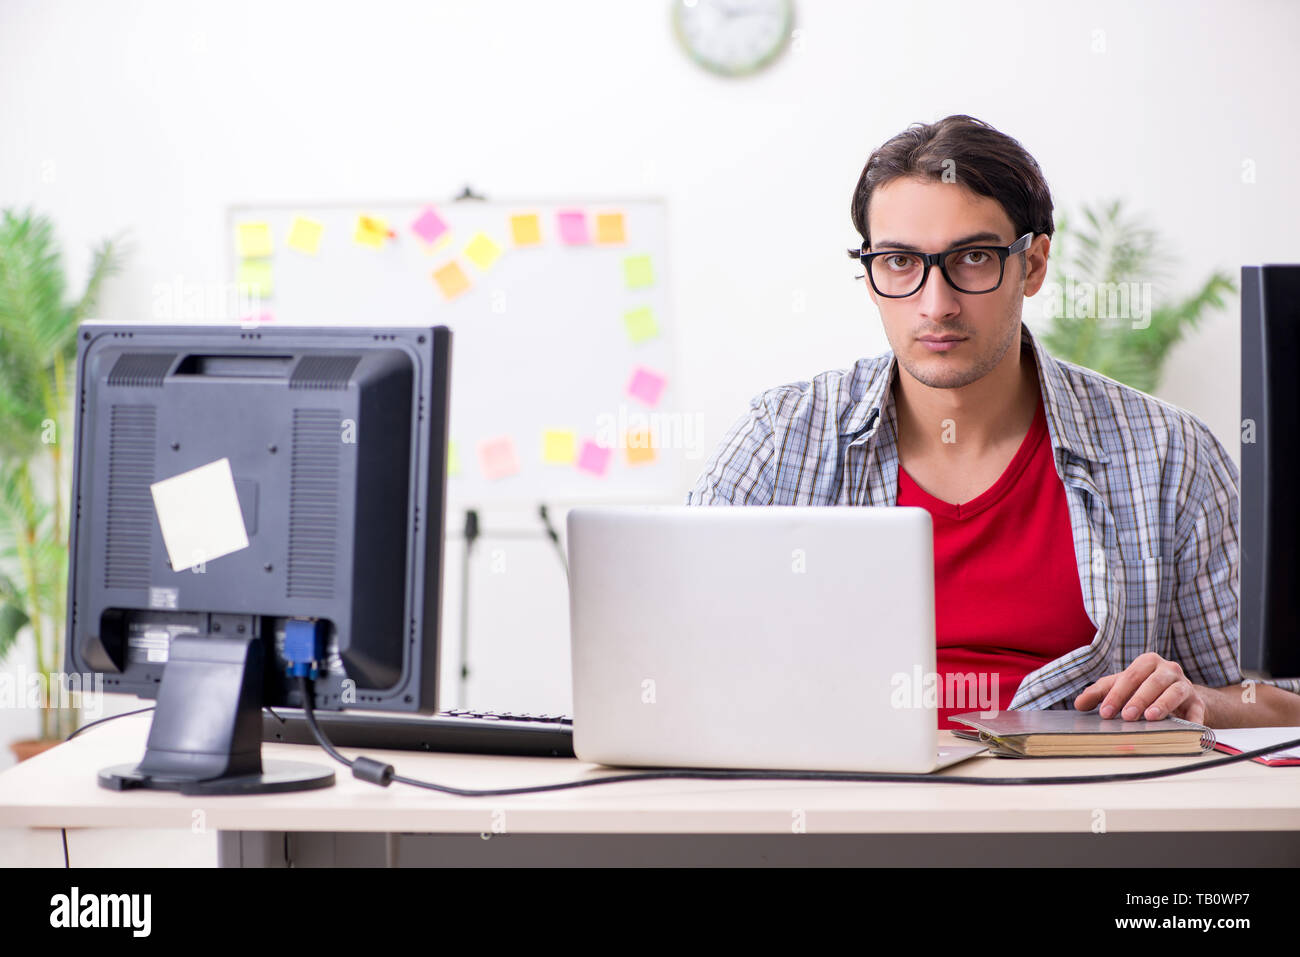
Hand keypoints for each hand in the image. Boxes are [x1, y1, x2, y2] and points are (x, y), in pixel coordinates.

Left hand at [1073, 652, 1207, 723]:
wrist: (1179, 696)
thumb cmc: (1144, 689)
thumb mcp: (1121, 687)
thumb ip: (1099, 693)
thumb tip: (1078, 704)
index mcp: (1147, 662)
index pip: (1129, 677)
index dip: (1116, 695)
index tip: (1105, 713)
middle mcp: (1168, 669)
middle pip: (1152, 682)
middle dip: (1138, 699)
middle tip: (1127, 716)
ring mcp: (1185, 685)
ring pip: (1174, 692)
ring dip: (1162, 704)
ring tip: (1150, 718)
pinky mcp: (1198, 702)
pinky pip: (1197, 709)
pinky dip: (1193, 718)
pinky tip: (1187, 728)